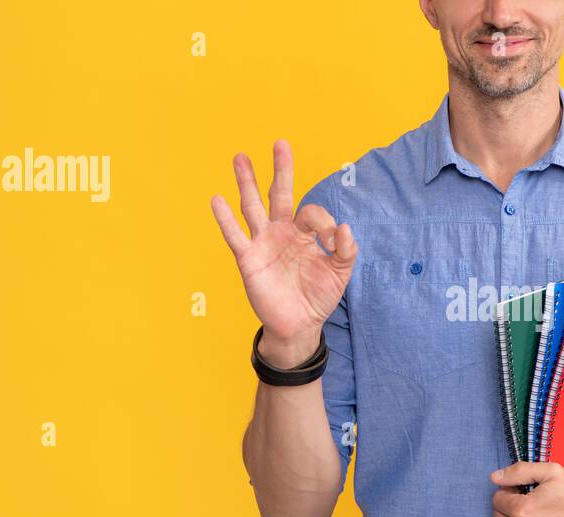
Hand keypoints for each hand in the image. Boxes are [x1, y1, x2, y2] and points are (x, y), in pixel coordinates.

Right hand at [210, 140, 357, 367]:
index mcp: (304, 233)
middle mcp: (282, 232)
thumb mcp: (340, 273)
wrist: (299, 325)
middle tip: (280, 143)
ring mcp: (263, 243)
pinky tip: (217, 199)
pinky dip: (225, 218)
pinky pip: (235, 236)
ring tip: (241, 157)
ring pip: (253, 206)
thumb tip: (343, 227)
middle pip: (280, 194)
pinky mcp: (248, 259)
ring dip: (247, 182)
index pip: (312, 213)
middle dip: (280, 170)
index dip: (324, 223)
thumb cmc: (318, 297)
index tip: (331, 241)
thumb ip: (345, 250)